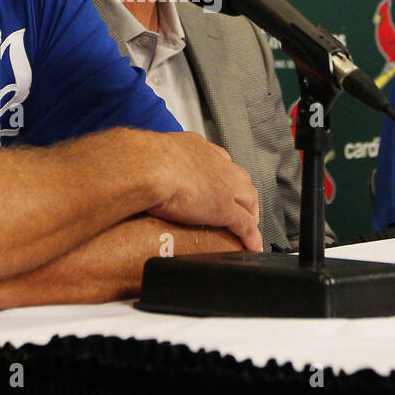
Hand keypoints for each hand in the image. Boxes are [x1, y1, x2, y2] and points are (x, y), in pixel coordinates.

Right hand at [143, 131, 261, 250]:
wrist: (148, 166)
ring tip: (248, 229)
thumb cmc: (142, 159)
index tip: (221, 186)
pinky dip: (251, 237)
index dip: (224, 177)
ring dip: (250, 215)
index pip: (221, 162)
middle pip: (242, 181)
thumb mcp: (151, 153)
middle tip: (241, 210)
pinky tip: (252, 246)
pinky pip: (245, 225)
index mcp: (199, 148)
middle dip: (244, 196)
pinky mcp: (224, 209)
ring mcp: (224, 186)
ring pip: (249, 202)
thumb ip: (155, 159)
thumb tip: (143, 164)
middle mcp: (216, 164)